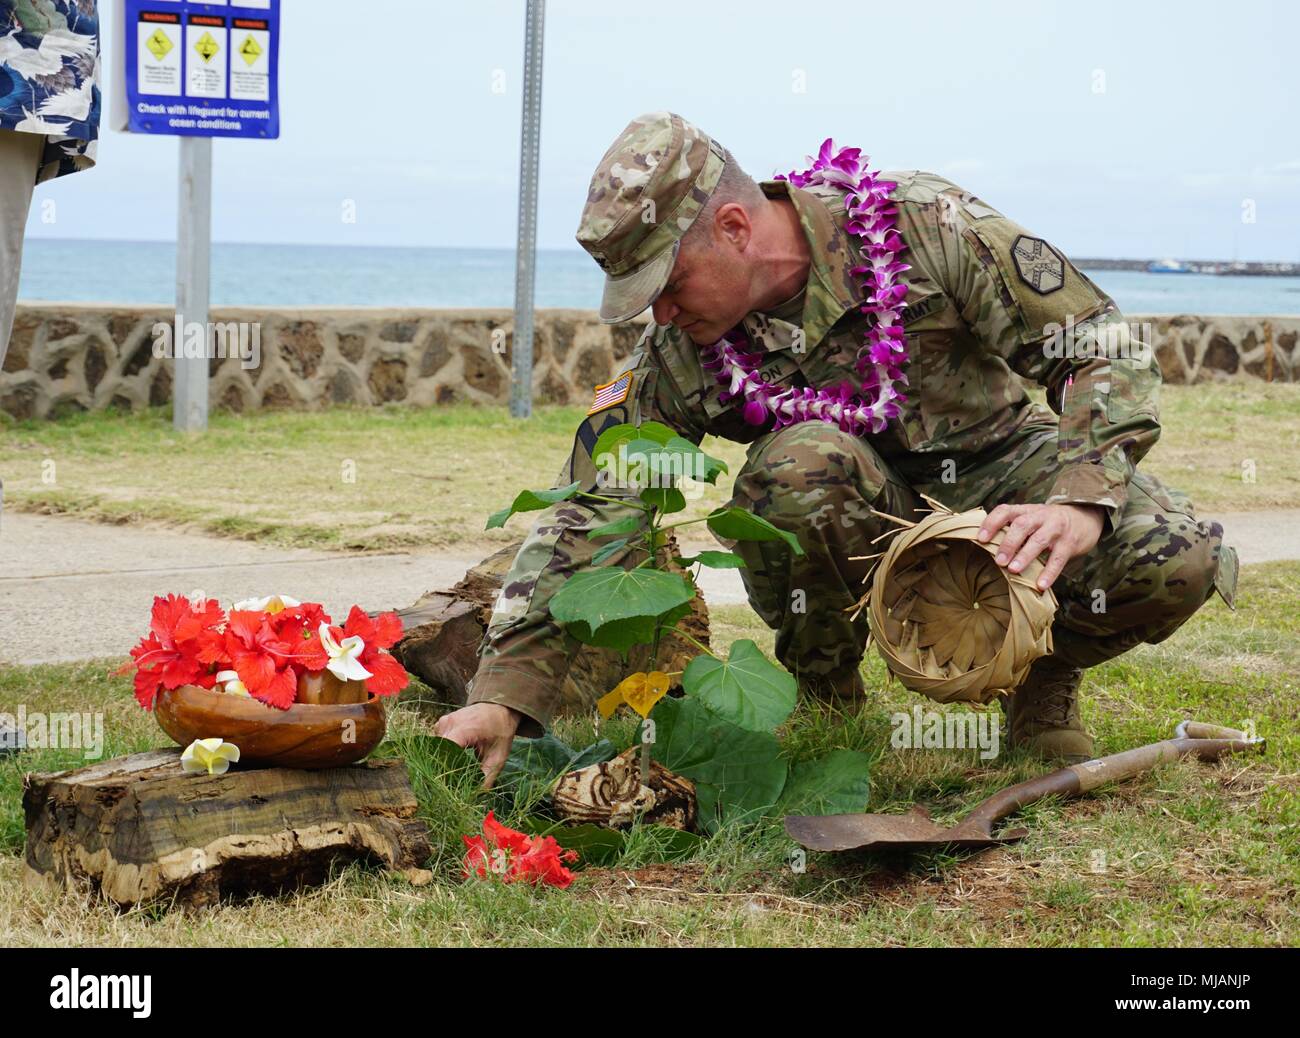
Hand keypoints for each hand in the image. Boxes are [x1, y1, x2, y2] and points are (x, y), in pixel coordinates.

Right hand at [433, 703, 521, 787]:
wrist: (500, 708)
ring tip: (455, 770)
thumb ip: (487, 777)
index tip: (449, 784)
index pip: (445, 750)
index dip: (444, 768)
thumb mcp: (498, 756)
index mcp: (466, 728)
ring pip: (435, 748)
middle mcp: (450, 723)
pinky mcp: (441, 723)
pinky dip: (444, 752)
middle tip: (452, 783)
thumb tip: (477, 795)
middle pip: (438, 751)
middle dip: (444, 768)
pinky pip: (437, 742)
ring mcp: (443, 721)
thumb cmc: (500, 731)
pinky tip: (454, 759)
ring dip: (443, 760)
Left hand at [976, 502, 1104, 590]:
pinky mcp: (1070, 543)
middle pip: (1022, 525)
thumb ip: (1013, 529)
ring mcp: (1057, 528)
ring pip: (1039, 540)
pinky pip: (1058, 558)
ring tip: (1013, 570)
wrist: (1085, 517)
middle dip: (1009, 543)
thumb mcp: (1031, 518)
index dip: (992, 523)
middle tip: (999, 560)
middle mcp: (1041, 516)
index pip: (1005, 511)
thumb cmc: (1048, 523)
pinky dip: (1049, 572)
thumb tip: (986, 548)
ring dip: (1025, 556)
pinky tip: (1040, 585)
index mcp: (1026, 510)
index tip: (980, 538)